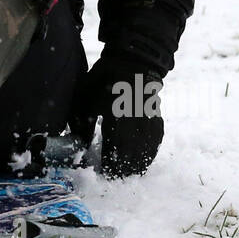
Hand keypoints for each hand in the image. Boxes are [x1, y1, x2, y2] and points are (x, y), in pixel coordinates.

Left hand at [71, 56, 163, 176]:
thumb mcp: (85, 96)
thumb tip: (82, 143)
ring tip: (131, 172)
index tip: (105, 173)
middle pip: (132, 151)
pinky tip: (145, 157)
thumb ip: (82, 121)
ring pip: (146, 146)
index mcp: (115, 114)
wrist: (131, 60)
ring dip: (139, 162)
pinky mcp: (156, 115)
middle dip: (124, 167)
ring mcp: (148, 117)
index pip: (114, 147)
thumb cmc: (103, 78)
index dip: (111, 163)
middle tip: (116, 177)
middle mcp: (134, 119)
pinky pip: (156, 137)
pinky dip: (151, 150)